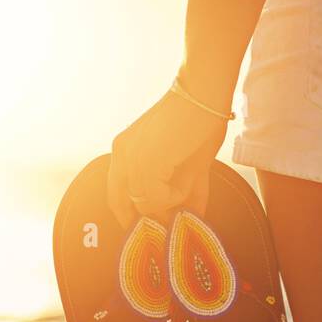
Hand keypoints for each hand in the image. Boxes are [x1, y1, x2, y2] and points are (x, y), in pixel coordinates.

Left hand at [107, 89, 226, 228]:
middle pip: (126, 205)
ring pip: (144, 205)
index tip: (156, 225)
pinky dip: (176, 195)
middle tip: (176, 219)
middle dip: (153, 216)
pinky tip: (187, 174)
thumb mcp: (190, 167)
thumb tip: (190, 221)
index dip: (133, 215)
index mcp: (124, 151)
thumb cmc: (200, 124)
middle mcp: (120, 155)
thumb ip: (184, 195)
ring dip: (171, 201)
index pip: (116, 196)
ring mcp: (129, 159)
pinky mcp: (143, 163)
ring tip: (187, 180)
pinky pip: (156, 198)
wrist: (205, 96)